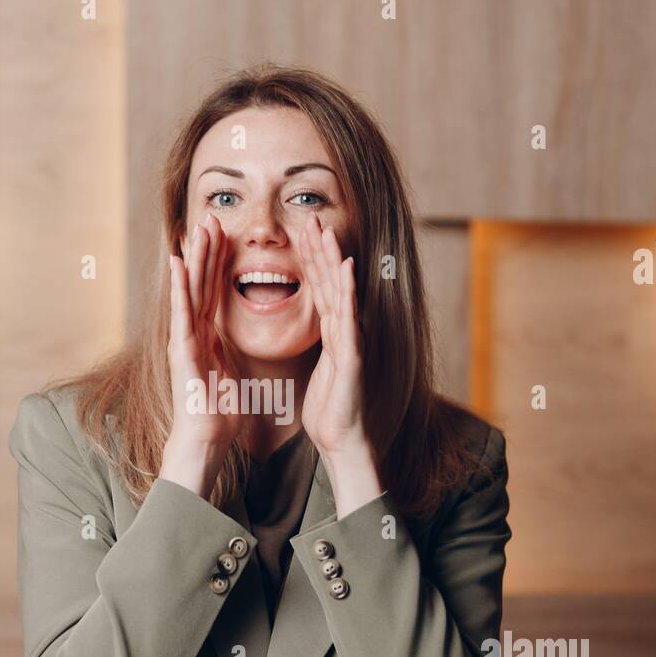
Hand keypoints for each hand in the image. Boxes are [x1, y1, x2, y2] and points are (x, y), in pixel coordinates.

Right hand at [161, 212, 242, 495]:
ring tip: (196, 228)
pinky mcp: (181, 350)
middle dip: (206, 250)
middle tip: (210, 217)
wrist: (205, 439)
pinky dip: (180, 287)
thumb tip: (234, 338)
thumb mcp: (231, 371)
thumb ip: (228, 350)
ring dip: (194, 258)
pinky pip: (181, 313)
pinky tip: (179, 263)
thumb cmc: (219, 412)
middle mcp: (192, 333)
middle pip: (201, 283)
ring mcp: (184, 339)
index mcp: (207, 336)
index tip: (226, 235)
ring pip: (191, 290)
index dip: (219, 262)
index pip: (214, 291)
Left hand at [296, 213, 382, 514]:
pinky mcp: (352, 356)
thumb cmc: (330, 409)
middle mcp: (343, 331)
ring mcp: (350, 341)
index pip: (318, 289)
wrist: (342, 439)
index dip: (311, 259)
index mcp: (331, 333)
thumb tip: (311, 330)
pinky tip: (347, 269)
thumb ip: (317, 345)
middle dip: (322, 249)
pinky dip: (348, 293)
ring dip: (334, 260)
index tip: (303, 231)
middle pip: (330, 283)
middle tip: (313, 217)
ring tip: (328, 231)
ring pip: (341, 293)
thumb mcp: (316, 368)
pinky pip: (349, 319)